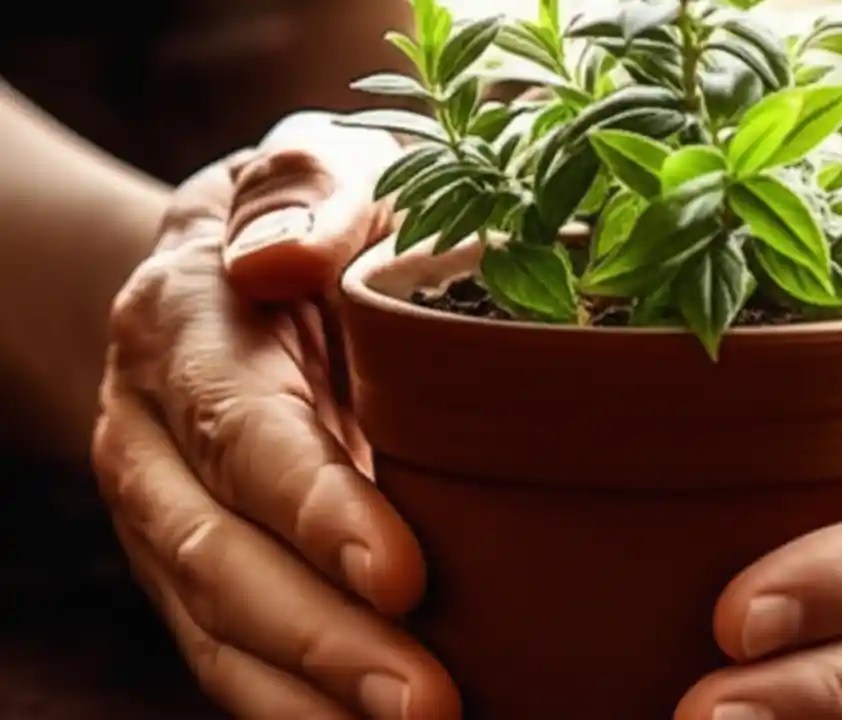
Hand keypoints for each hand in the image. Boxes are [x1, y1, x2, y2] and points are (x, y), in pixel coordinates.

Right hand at [92, 113, 459, 718]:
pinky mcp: (199, 569)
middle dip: (324, 641)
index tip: (404, 575)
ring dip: (313, 698)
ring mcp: (167, 518)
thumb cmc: (305, 221)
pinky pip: (232, 655)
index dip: (315, 509)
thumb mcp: (316, 167)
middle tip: (428, 703)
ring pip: (218, 629)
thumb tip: (285, 260)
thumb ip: (308, 196)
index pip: (244, 434)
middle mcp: (156, 441)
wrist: (227, 270)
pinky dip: (298, 708)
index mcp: (187, 334)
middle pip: (223, 558)